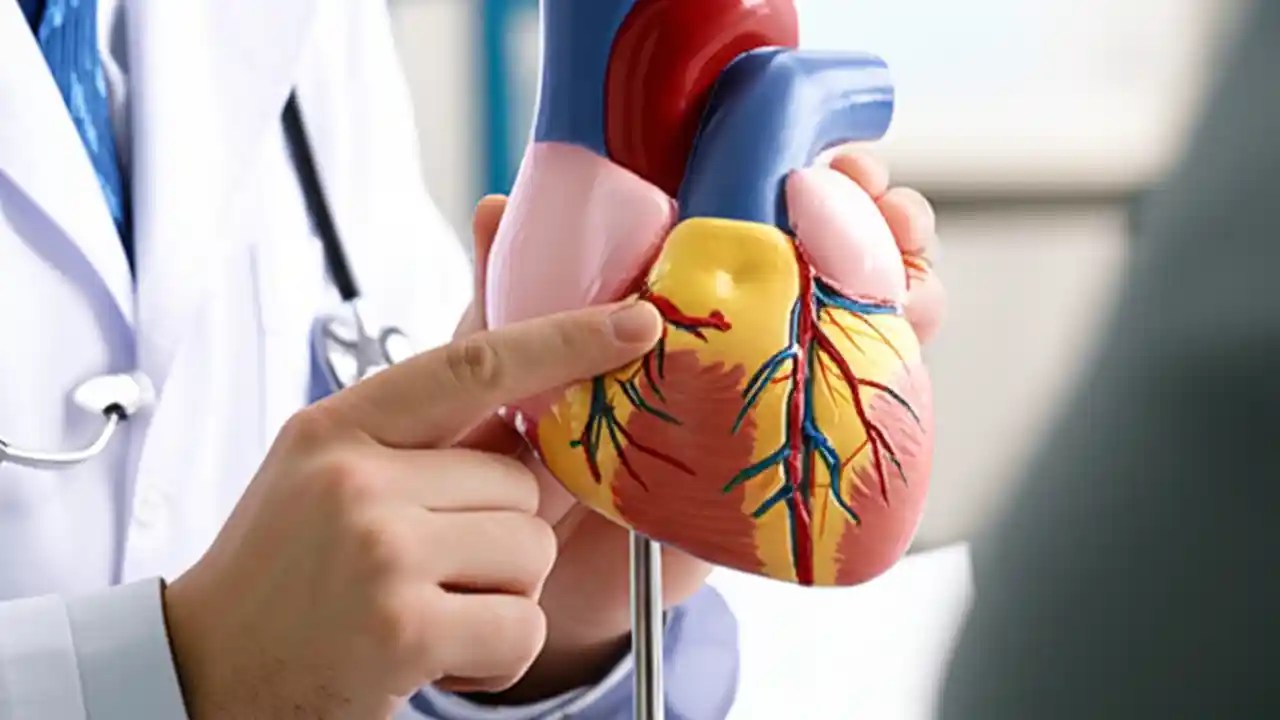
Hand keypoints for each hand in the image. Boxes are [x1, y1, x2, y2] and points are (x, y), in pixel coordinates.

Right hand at [163, 296, 663, 717]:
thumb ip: (422, 440)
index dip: (565, 339)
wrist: (199, 675)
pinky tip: (434, 658)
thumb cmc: (277, 578)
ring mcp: (379, 548)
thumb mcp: (328, 477)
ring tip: (424, 614)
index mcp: (339, 427)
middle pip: (520, 486)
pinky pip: (523, 626)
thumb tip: (536, 411)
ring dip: (500, 598)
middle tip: (426, 575)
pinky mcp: (404, 626)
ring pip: (531, 552)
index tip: (636, 323)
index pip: (474, 363)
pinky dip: (496, 656)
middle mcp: (355, 476)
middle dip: (499, 539)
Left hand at [456, 148, 946, 700]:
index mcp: (665, 278)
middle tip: (880, 209)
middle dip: (871, 213)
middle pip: (824, 246)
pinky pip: (861, 401)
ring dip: (902, 279)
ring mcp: (766, 380)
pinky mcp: (789, 446)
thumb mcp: (503, 358)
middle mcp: (727, 321)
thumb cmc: (518, 447)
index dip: (797, 167)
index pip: (747, 201)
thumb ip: (504, 288)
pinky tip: (902, 341)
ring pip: (859, 313)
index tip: (821, 157)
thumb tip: (494, 208)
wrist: (543, 562)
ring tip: (906, 278)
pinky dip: (897, 362)